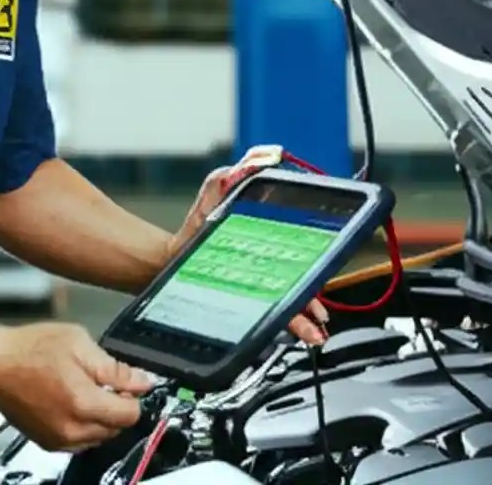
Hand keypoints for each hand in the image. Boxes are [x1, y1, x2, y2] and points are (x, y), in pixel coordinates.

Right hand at [0, 322, 152, 451]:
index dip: (133, 396)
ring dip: (102, 418)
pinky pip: (80, 441)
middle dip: (117, 407)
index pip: (131, 415)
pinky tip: (72, 403)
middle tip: (102, 382)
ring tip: (84, 391)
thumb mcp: (80, 343)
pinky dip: (84, 426)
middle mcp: (73, 429)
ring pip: (99, 437)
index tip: (126, 383)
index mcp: (84, 403)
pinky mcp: (47, 443)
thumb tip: (142, 383)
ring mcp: (59, 440)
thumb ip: (115, 368)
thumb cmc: (32, 349)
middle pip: (116, 428)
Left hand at [169, 150, 331, 346]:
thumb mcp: (217, 191)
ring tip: (311, 334)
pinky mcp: (241, 307)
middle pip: (298, 287)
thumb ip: (237, 172)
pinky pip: (264, 320)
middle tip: (319, 319)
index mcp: (272, 242)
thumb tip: (267, 154)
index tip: (323, 276)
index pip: (302, 256)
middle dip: (312, 303)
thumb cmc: (197, 226)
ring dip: (301, 321)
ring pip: (285, 307)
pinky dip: (278, 328)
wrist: (168, 259)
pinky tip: (284, 337)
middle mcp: (269, 268)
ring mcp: (257, 289)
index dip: (316, 267)